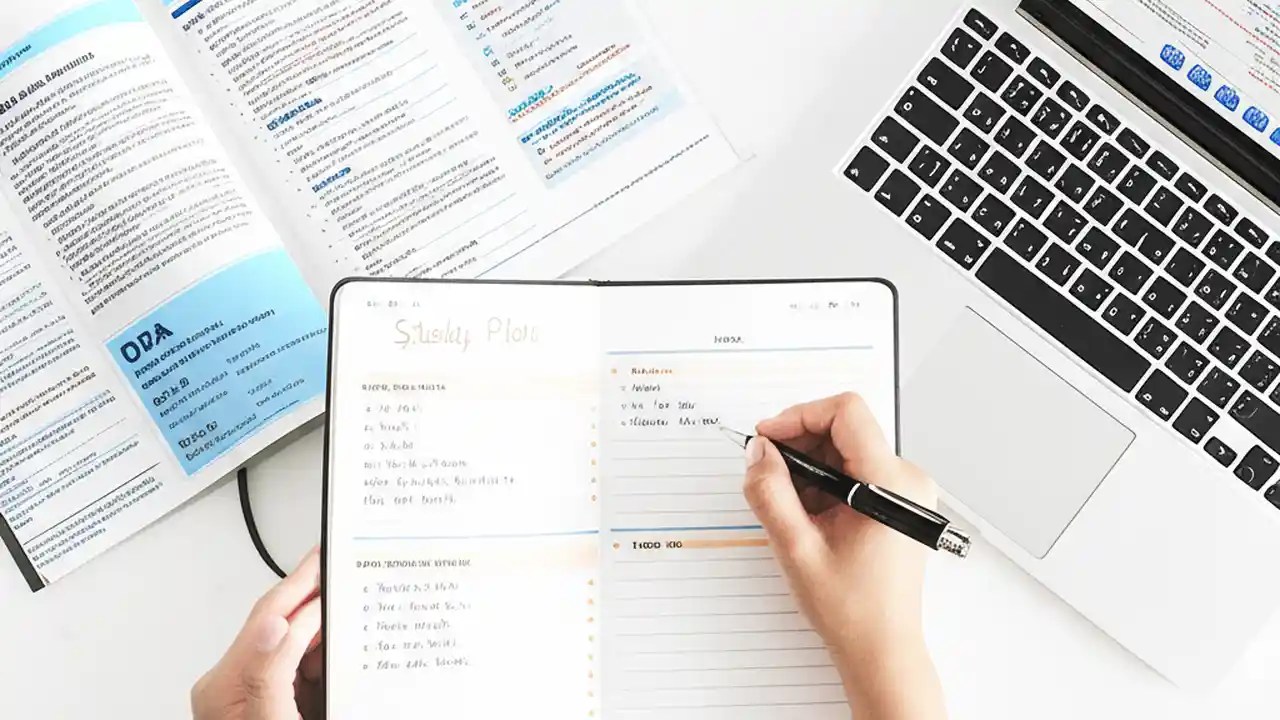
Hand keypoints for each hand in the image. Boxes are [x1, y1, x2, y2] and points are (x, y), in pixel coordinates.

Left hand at [192, 547, 323, 719]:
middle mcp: (232, 684)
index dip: (299, 583)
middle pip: (280, 625)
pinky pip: (297, 666)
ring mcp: (251, 692)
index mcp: (224, 685)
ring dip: (323, 635)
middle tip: (340, 572)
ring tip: (349, 625)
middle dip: (316, 603)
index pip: (266, 617)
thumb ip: (270, 674)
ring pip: (292, 644)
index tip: (322, 559)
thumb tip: (276, 625)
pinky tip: (339, 662)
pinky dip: (322, 659)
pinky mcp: (269, 701)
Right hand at [743, 393, 945, 719]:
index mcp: (891, 484)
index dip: (799, 416)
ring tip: (791, 508)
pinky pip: (855, 470)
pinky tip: (809, 516)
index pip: (846, 412)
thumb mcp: (796, 548)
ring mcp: (906, 490)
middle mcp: (907, 479)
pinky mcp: (898, 501)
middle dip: (799, 445)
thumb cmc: (851, 609)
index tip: (767, 439)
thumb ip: (770, 492)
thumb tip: (758, 451)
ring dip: (810, 467)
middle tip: (767, 474)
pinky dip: (824, 482)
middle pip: (844, 428)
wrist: (882, 648)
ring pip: (846, 449)